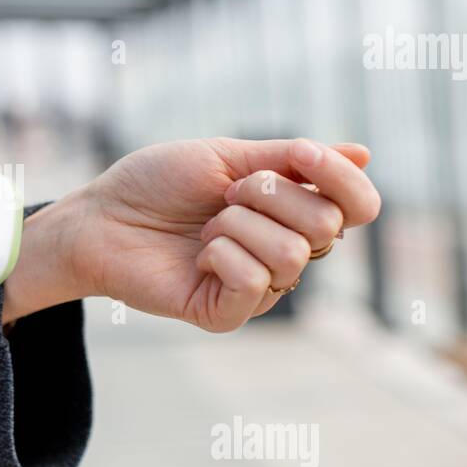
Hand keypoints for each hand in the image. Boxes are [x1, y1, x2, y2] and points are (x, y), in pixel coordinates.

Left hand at [4, 138, 380, 331]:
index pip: (359, 206)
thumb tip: (365, 153)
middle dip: (269, 195)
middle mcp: (285, 252)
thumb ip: (291, 159)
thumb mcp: (226, 157)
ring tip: (204, 227)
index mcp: (292, 211)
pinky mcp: (228, 313)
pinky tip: (198, 256)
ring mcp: (259, 287)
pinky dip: (223, 254)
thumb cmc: (156, 183)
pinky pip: (256, 282)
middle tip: (223, 196)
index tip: (299, 154)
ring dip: (236, 224)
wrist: (100, 216)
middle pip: (326, 226)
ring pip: (291, 253)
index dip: (340, 178)